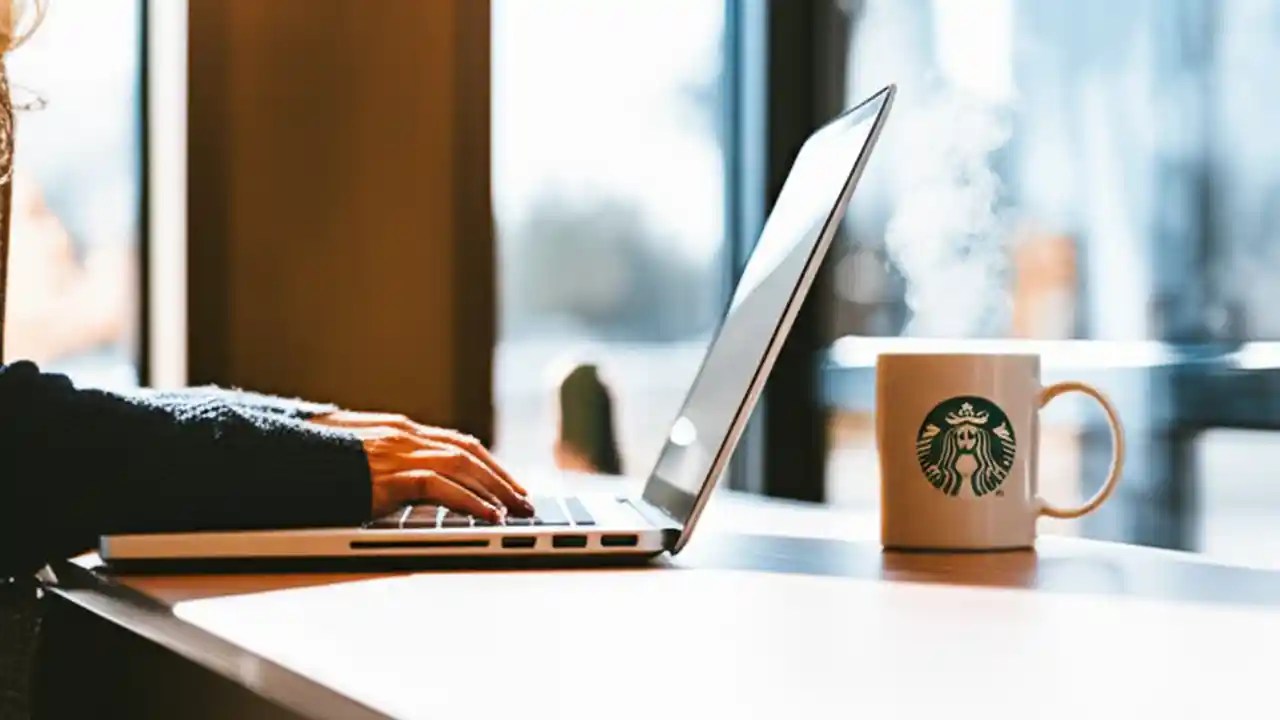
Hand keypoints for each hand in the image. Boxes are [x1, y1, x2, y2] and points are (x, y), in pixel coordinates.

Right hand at [310, 411, 531, 522]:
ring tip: (517, 511)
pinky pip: (443, 488)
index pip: (455, 442)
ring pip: (463, 466)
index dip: (486, 462)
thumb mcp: (350, 454)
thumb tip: (399, 480)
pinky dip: (471, 502)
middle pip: (468, 451)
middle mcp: (403, 435)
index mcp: (397, 429)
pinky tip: (489, 517)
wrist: (278, 457)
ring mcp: (397, 453)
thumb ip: (379, 460)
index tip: (507, 481)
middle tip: (525, 499)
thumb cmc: (308, 460)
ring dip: (496, 489)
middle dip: (501, 476)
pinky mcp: (388, 476)